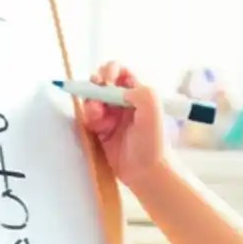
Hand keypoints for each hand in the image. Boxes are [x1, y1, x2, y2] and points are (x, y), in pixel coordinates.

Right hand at [81, 62, 168, 187]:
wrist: (147, 172)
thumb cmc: (154, 142)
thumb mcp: (154, 111)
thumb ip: (141, 93)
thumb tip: (118, 90)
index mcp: (138, 92)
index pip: (120, 71)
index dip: (109, 71)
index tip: (105, 82)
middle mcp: (123, 102)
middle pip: (101, 83)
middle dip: (95, 87)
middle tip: (95, 99)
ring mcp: (112, 116)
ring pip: (92, 100)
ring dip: (90, 104)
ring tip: (97, 117)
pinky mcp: (102, 131)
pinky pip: (88, 118)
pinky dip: (88, 119)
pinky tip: (95, 127)